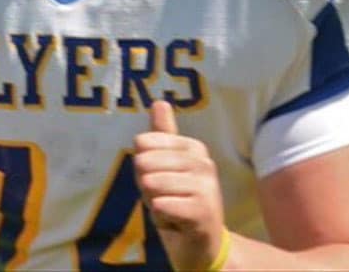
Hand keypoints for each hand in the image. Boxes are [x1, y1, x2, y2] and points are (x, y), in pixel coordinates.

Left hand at [134, 100, 226, 270]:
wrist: (200, 246)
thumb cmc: (177, 202)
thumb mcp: (163, 168)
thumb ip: (161, 136)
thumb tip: (159, 102)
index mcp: (193, 147)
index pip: (146, 144)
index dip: (141, 167)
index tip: (157, 179)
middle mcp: (203, 162)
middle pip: (147, 163)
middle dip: (146, 186)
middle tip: (163, 197)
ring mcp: (206, 186)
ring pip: (154, 184)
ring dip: (153, 202)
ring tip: (168, 208)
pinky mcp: (204, 210)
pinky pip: (163, 204)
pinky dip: (160, 214)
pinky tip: (173, 220)